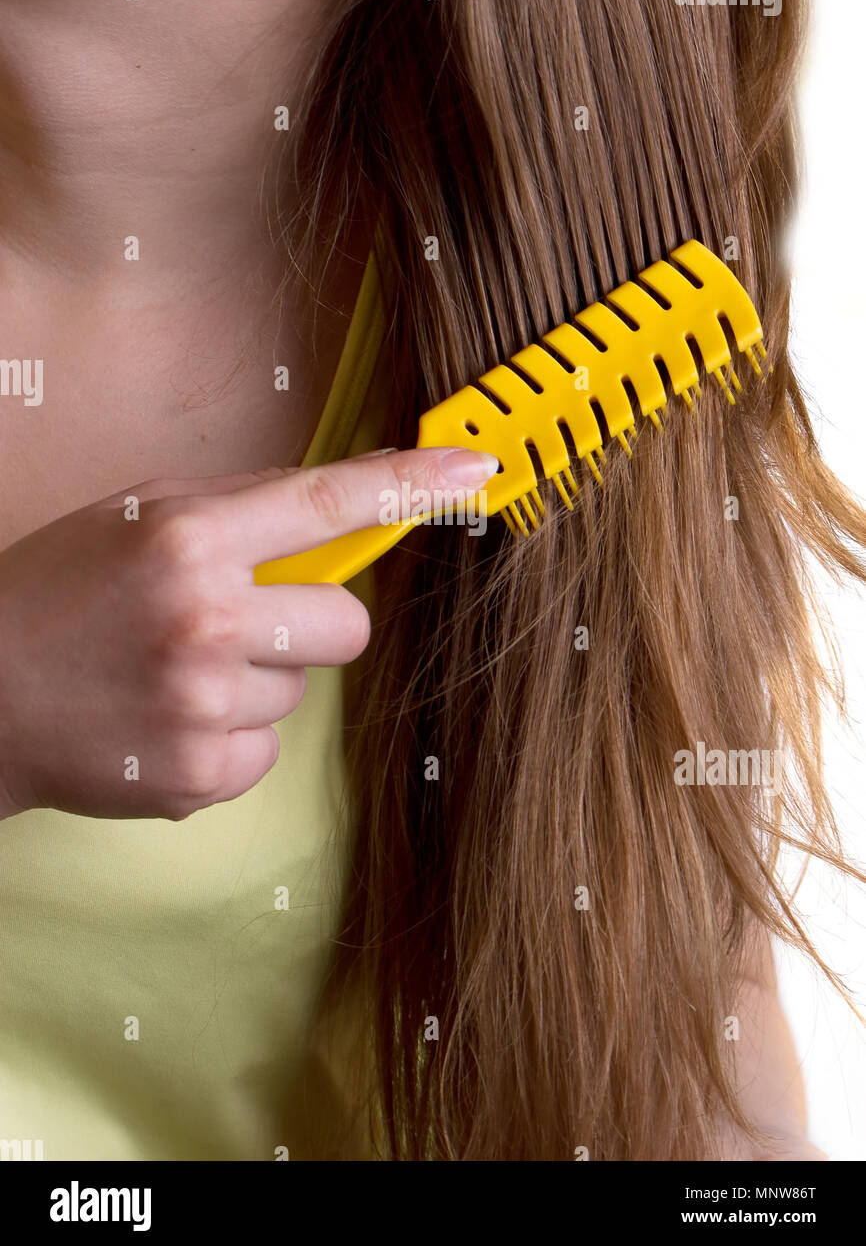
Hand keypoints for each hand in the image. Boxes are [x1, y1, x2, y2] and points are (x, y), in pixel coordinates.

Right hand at [0, 446, 493, 822]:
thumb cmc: (58, 593)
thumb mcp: (136, 518)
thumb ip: (241, 509)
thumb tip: (341, 504)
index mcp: (188, 540)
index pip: (328, 503)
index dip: (412, 484)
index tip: (473, 468)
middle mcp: (205, 621)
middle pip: (347, 625)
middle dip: (315, 622)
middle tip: (247, 621)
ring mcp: (203, 708)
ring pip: (303, 690)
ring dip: (258, 680)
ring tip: (176, 672)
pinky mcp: (198, 778)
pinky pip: (268, 748)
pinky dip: (231, 736)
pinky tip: (168, 719)